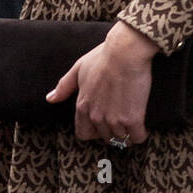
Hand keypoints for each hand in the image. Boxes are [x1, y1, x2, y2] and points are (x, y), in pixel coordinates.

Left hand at [45, 20, 158, 143]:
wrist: (125, 52)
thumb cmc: (103, 57)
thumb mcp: (78, 69)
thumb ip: (64, 87)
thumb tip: (50, 99)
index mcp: (82, 106)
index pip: (83, 134)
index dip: (94, 131)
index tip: (103, 124)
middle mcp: (96, 116)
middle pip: (106, 138)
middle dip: (113, 132)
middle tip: (121, 121)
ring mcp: (114, 119)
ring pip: (122, 140)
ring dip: (127, 134)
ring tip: (133, 124)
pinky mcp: (133, 119)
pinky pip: (137, 137)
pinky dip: (140, 134)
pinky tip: (142, 127)